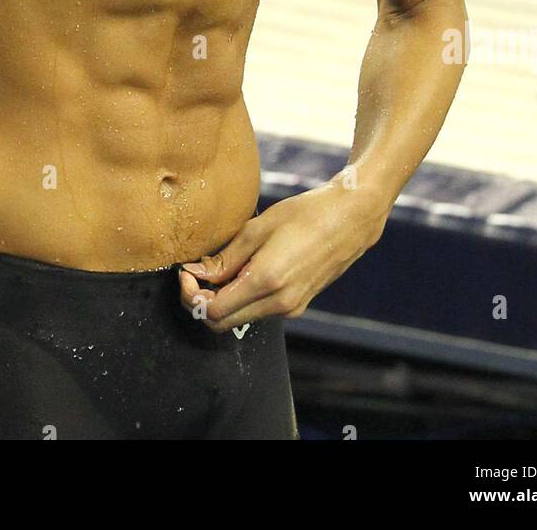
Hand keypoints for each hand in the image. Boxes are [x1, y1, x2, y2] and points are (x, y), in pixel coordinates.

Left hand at [177, 184, 389, 333]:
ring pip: (241, 318)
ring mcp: (291, 307)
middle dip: (202, 303)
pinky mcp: (298, 304)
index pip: (214, 310)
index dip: (192, 297)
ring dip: (222, 301)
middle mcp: (279, 303)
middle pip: (224, 323)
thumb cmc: (305, 214)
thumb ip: (226, 256)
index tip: (185, 274)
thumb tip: (197, 273)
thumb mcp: (259, 227)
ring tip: (218, 268)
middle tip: (194, 276)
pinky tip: (242, 271)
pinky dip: (242, 298)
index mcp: (267, 281)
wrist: (351, 218)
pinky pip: (259, 310)